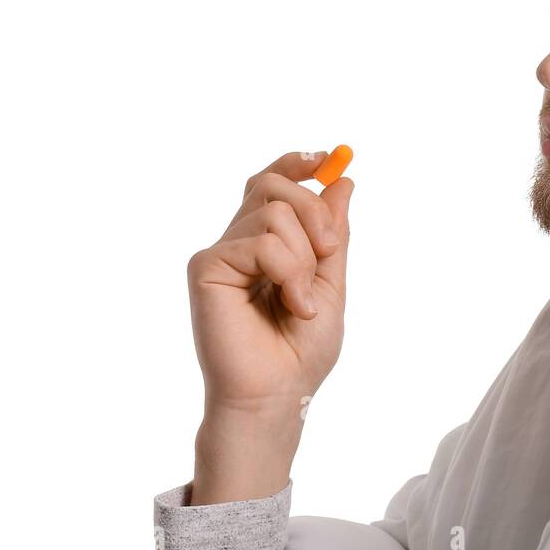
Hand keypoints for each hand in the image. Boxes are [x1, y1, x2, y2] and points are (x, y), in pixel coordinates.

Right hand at [185, 150, 353, 499]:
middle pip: (272, 185)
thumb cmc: (299, 351)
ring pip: (272, 212)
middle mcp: (238, 243)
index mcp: (265, 244)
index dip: (295, 163)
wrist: (279, 393)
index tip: (325, 157)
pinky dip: (289, 271)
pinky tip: (292, 305)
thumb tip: (343, 181)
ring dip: (305, 256)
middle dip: (313, 211)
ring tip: (303, 299)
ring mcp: (220, 254)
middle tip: (329, 251)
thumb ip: (333, 233)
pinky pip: (260, 242)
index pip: (271, 185)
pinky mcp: (206, 268)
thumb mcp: (331, 283)